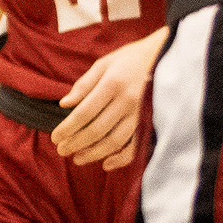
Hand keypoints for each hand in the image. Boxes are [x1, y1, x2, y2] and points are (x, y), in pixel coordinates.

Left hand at [53, 28, 166, 168]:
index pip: (84, 113)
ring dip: (94, 153)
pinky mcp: (152, 122)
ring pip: (115, 141)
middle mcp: (128, 101)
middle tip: (61, 151)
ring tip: (77, 159)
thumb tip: (64, 104)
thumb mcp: (104, 64)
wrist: (168, 57)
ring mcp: (141, 114)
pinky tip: (106, 164)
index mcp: (112, 84)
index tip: (54, 138)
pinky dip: (122, 158)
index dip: (67, 128)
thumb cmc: (129, 60)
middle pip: (97, 130)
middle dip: (76, 143)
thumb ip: (83, 85)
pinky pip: (137, 145)